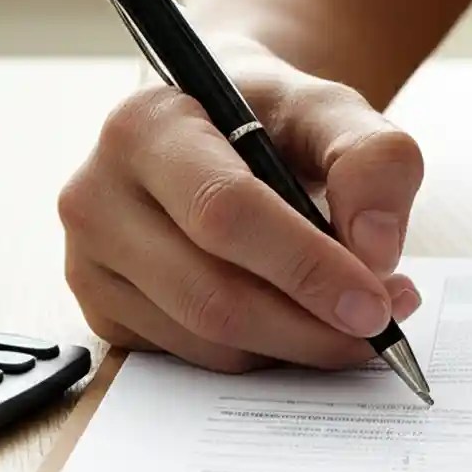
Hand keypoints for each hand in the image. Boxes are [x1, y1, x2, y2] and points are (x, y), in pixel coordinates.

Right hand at [58, 40, 422, 372]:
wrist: (210, 127)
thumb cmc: (266, 118)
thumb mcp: (331, 110)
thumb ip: (373, 159)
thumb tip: (376, 252)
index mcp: (143, 128)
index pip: (223, 213)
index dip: (307, 267)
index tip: (377, 303)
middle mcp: (96, 197)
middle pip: (212, 297)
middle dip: (310, 327)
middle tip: (382, 326)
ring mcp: (89, 264)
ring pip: (207, 342)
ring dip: (293, 347)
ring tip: (350, 316)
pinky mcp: (103, 313)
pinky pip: (192, 361)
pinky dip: (260, 354)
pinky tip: (294, 320)